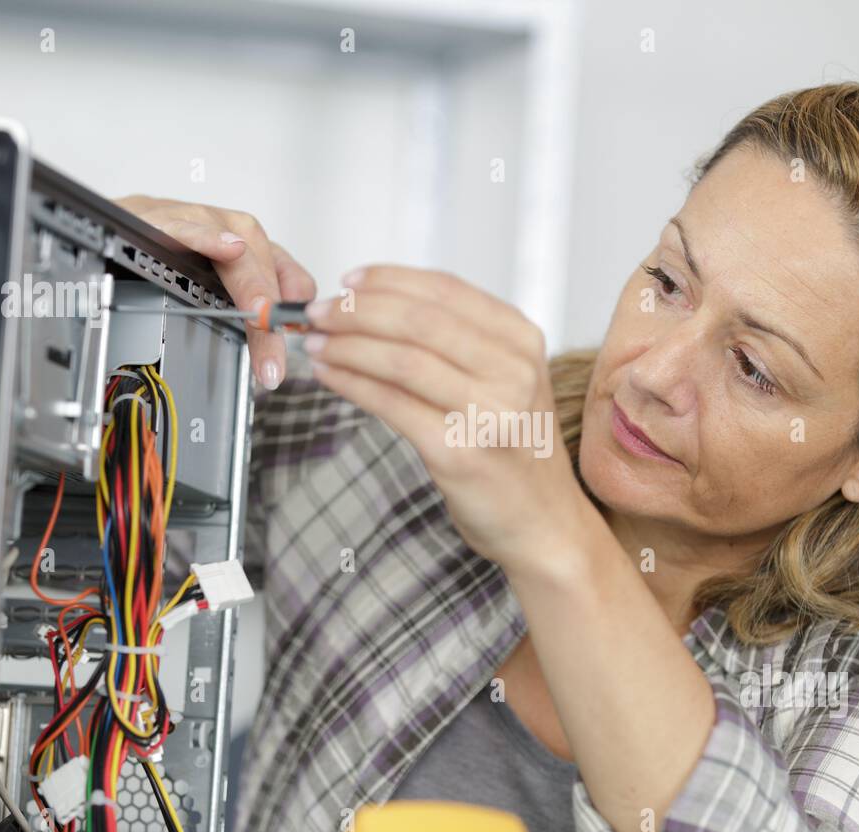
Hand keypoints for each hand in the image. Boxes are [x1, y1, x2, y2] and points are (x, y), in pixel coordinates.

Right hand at [113, 195, 315, 388]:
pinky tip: (226, 248)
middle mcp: (233, 230)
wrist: (125, 223)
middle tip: (273, 354)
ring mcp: (201, 221)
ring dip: (250, 283)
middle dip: (271, 314)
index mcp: (254, 249)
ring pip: (237, 245)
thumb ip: (252, 310)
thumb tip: (275, 348)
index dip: (296, 304)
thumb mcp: (220, 282)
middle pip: (264, 268)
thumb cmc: (176, 253)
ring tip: (260, 312)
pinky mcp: (162, 217)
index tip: (299, 335)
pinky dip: (207, 237)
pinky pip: (186, 226)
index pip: (288, 275)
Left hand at [302, 266, 593, 570]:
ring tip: (315, 342)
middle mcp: (513, 371)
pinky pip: (391, 404)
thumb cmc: (514, 450)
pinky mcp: (459, 453)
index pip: (446, 291)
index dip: (389, 280)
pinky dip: (351, 383)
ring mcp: (489, 413)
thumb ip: (461, 342)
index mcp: (522, 342)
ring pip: (401, 359)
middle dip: (357, 310)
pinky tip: (330, 374)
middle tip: (318, 311)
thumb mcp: (506, 381)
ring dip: (346, 345)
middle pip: (419, 320)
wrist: (544, 522)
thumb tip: (378, 305)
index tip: (349, 282)